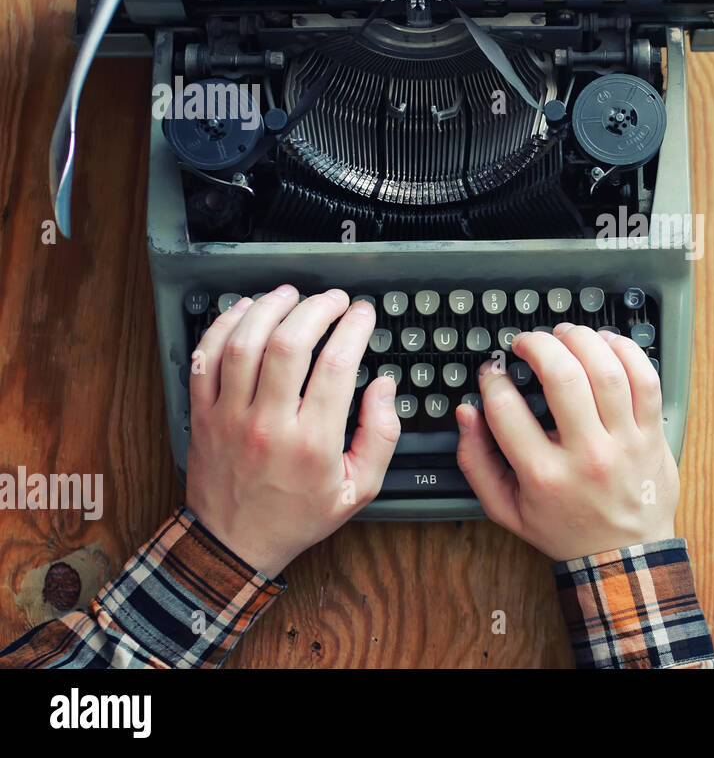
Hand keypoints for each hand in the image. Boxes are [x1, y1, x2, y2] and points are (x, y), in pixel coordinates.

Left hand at [184, 285, 400, 577]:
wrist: (234, 545)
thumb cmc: (298, 516)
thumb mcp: (359, 489)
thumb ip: (381, 436)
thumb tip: (384, 387)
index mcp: (313, 442)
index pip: (337, 366)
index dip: (354, 329)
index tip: (362, 314)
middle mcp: (269, 424)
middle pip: (290, 344)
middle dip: (316, 309)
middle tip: (332, 300)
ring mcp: (230, 417)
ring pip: (246, 344)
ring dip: (270, 309)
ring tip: (291, 294)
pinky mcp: (203, 415)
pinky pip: (206, 359)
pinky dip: (223, 327)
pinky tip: (244, 311)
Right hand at [456, 322, 678, 561]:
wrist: (623, 557)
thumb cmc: (564, 529)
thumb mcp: (506, 509)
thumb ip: (476, 461)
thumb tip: (466, 414)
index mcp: (544, 476)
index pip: (507, 408)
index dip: (494, 379)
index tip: (495, 371)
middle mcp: (587, 455)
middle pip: (563, 377)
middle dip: (539, 345)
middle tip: (528, 341)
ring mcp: (624, 443)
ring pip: (607, 371)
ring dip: (583, 340)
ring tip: (566, 335)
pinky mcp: (653, 435)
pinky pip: (646, 380)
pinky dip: (626, 351)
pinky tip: (607, 344)